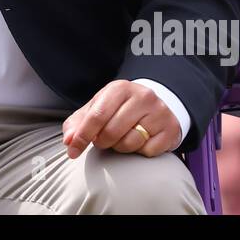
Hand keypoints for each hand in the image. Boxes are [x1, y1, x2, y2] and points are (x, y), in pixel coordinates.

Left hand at [62, 79, 181, 158]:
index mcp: (120, 88)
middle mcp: (142, 96)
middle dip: (103, 142)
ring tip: (124, 137)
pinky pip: (147, 151)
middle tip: (105, 139)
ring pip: (129, 143)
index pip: (96, 115)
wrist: (154, 107)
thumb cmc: (120, 109)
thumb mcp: (98, 108)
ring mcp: (159, 112)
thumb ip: (78, 123)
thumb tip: (69, 140)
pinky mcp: (170, 129)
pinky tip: (142, 140)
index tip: (73, 151)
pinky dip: (140, 152)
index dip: (82, 136)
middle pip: (111, 132)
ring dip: (121, 147)